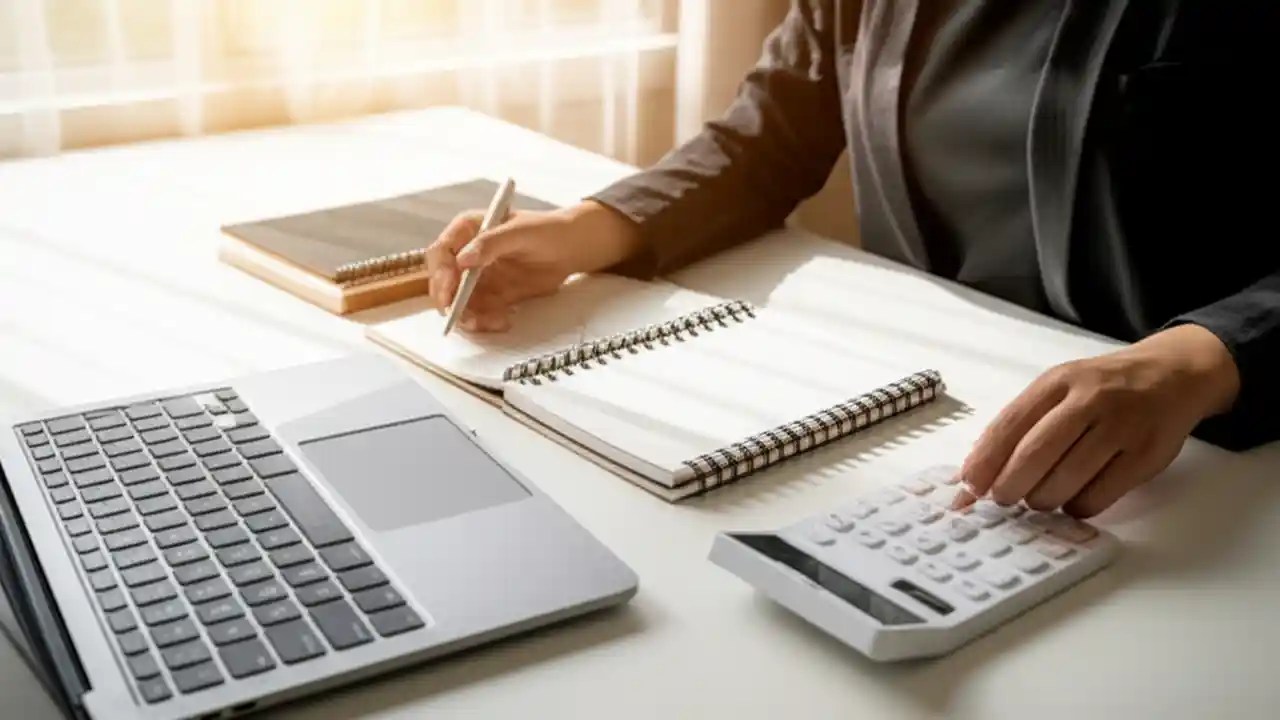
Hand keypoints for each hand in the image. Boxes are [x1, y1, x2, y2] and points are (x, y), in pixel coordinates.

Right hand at [425, 200, 642, 331]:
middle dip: (451, 301)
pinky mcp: (490, 295)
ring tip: (494, 321)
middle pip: (443, 281)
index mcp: (467, 231)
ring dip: (470, 316)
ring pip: (459, 302)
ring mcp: (477, 277)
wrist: (570, 248)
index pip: (441, 252)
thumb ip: (491, 243)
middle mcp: (466, 254)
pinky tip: (504, 320)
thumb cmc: (546, 230)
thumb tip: (463, 260)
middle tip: (466, 317)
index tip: (450, 290)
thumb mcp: (520, 232)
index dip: (440, 273)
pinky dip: (486, 321)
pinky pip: (479, 312)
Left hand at [955, 324, 1239, 517]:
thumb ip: (1020, 424)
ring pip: (1067, 478)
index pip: (1010, 424)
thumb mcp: (1059, 388)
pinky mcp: (1147, 455)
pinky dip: (1078, 506)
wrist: (1173, 374)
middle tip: (1003, 500)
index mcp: (1058, 381)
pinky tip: (1074, 500)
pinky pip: (1101, 495)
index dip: (985, 461)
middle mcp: (1090, 399)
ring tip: (1039, 499)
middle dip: (1010, 486)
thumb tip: (973, 472)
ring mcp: (1122, 426)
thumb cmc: (1101, 389)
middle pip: (1035, 454)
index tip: (968, 487)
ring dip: (1043, 499)